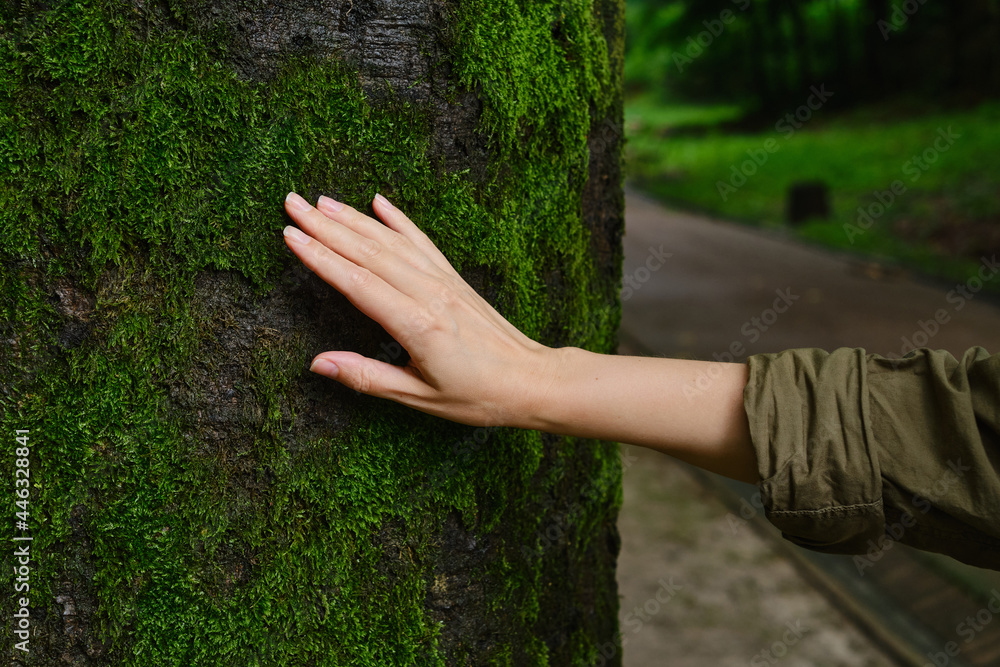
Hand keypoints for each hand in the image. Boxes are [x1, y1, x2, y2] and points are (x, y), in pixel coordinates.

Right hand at [281, 191, 559, 427]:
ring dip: (354, 219)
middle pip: (370, 253)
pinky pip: (422, 242)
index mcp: (418, 325)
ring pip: (392, 242)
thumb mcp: (419, 398)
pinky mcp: (455, 279)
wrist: (532, 381)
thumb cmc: (479, 396)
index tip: (290, 236)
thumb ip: (367, 378)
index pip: (359, 284)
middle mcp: (431, 295)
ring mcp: (444, 282)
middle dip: (327, 227)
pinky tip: (379, 202)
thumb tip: (319, 364)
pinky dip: (400, 220)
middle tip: (292, 204)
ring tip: (321, 201)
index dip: (322, 258)